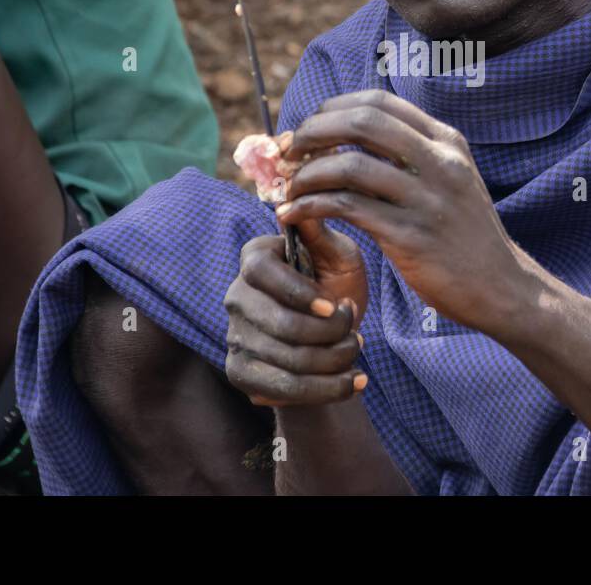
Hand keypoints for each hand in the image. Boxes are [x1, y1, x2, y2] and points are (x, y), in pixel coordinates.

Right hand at [224, 230, 366, 406]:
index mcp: (255, 258)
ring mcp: (234, 335)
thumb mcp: (340, 256)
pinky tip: (352, 382)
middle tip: (357, 335)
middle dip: (329, 335)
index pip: (261, 272)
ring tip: (357, 352)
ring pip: (286, 360)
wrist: (336, 341)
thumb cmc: (338, 287)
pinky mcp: (240, 372)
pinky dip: (325, 389)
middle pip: (278, 324)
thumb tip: (302, 202)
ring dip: (334, 361)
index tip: (334, 306)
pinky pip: (281, 388)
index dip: (299, 292)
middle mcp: (236, 295)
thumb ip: (322, 233)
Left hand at [277, 89, 530, 332]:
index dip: (332, 109)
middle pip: (362, 122)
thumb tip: (345, 137)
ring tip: (289, 189)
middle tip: (288, 153)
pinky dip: (310, 207)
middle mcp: (440, 162)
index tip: (306, 129)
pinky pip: (347, 208)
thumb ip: (410, 156)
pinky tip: (294, 215)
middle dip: (314, 132)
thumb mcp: (449, 181)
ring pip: (350, 165)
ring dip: (307, 174)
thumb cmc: (463, 236)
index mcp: (446, 141)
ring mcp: (427, 199)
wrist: (500, 287)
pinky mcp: (411, 236)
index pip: (378, 102)